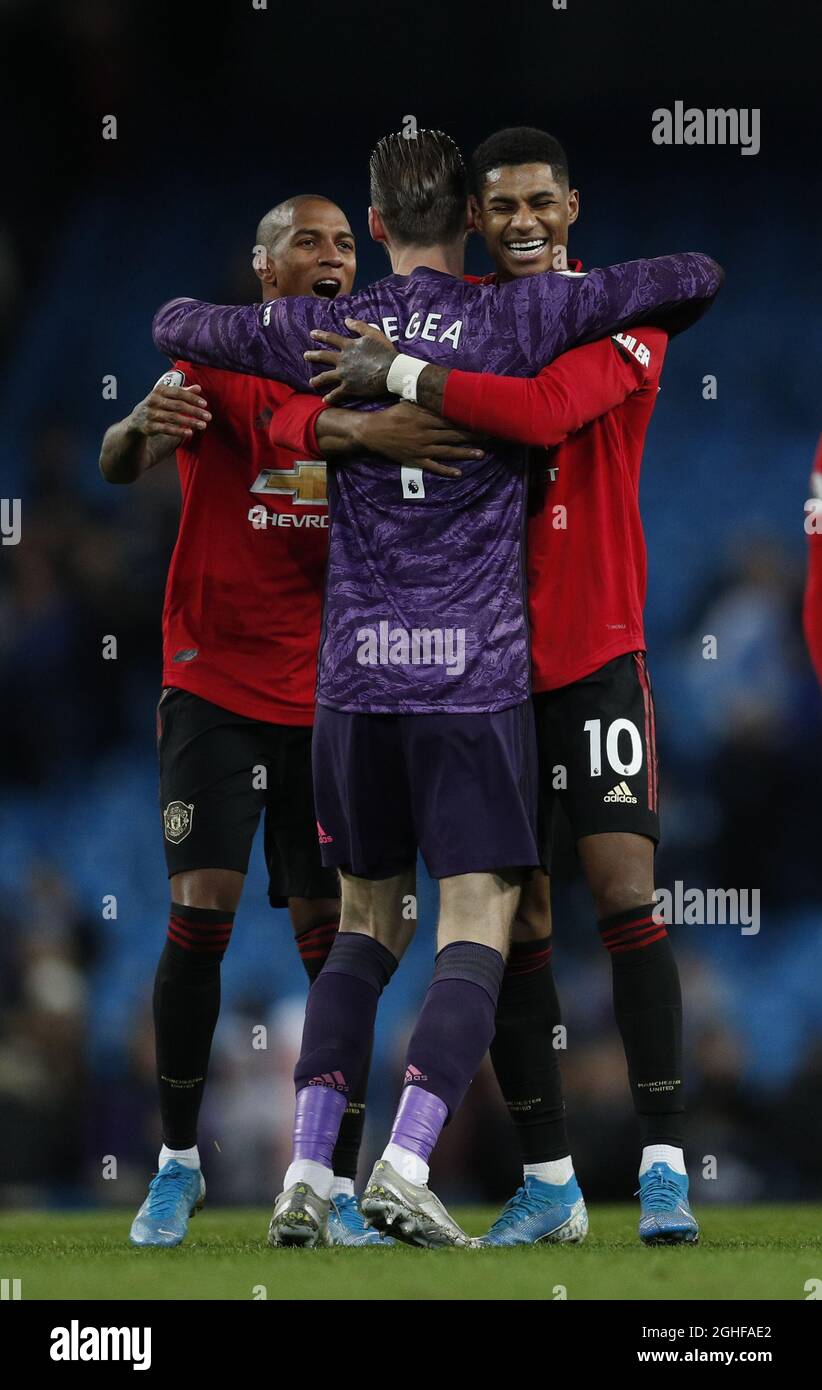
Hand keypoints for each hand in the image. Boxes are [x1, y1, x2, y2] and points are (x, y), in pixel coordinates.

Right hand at [128, 383, 210, 440]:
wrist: (136, 420)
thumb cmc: (157, 405)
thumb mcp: (166, 396)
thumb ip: (182, 392)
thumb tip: (198, 388)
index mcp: (159, 390)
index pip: (178, 392)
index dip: (192, 398)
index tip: (205, 404)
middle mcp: (154, 401)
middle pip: (178, 405)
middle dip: (194, 411)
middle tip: (208, 417)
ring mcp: (151, 414)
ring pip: (173, 418)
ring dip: (189, 422)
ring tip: (203, 426)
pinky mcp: (149, 426)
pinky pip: (166, 429)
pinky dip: (178, 431)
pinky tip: (190, 433)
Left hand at [305, 319, 398, 402]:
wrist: (391, 371)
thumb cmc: (385, 351)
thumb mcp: (373, 333)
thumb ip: (359, 326)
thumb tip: (346, 320)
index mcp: (348, 346)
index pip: (330, 338)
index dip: (320, 335)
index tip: (312, 334)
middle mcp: (343, 360)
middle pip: (323, 357)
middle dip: (313, 356)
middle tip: (305, 356)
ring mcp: (344, 374)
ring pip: (326, 377)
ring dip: (317, 379)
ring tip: (311, 382)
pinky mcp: (349, 388)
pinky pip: (336, 393)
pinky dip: (330, 397)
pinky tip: (324, 400)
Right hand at [355, 402, 484, 476]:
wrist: (373, 431)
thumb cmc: (392, 415)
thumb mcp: (408, 404)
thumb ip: (425, 402)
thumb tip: (441, 395)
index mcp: (425, 418)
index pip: (452, 420)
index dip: (468, 421)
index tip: (483, 421)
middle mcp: (426, 434)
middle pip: (454, 435)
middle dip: (473, 436)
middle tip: (490, 437)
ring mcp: (422, 448)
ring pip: (447, 451)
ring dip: (465, 453)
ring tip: (481, 454)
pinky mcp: (416, 459)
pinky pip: (433, 466)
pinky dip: (445, 470)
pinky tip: (458, 473)